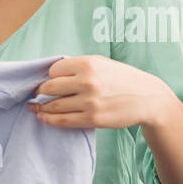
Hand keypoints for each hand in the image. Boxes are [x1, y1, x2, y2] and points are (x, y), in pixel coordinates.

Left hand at [27, 55, 170, 128]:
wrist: (147, 98)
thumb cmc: (123, 78)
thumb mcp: (102, 63)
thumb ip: (78, 65)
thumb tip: (52, 73)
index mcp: (88, 64)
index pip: (54, 70)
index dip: (50, 76)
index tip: (51, 81)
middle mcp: (87, 82)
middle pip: (49, 87)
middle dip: (40, 91)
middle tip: (36, 94)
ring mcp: (89, 102)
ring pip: (53, 106)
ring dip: (41, 107)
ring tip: (35, 107)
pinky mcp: (93, 119)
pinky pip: (63, 121)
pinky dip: (49, 119)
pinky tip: (43, 117)